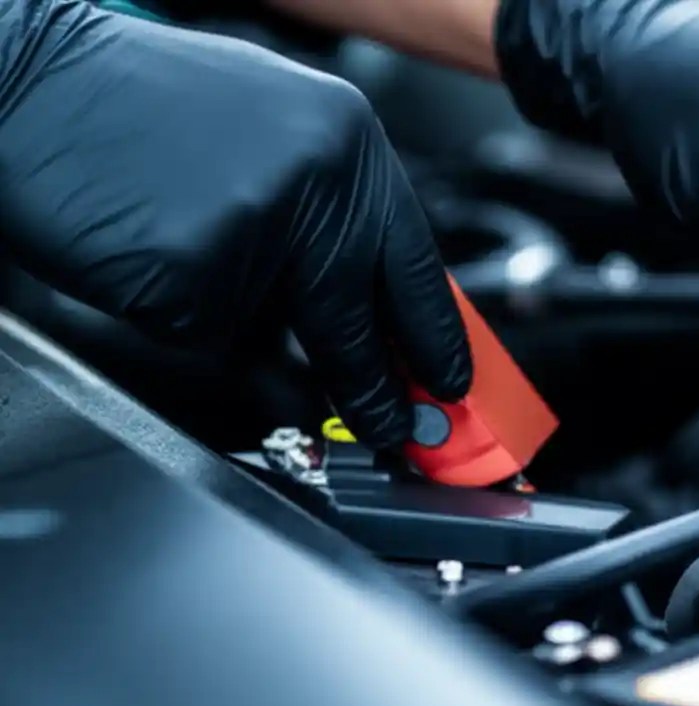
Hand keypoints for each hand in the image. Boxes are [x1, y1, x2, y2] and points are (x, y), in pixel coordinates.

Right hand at [0, 1, 470, 448]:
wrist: (32, 82)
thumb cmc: (138, 104)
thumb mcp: (269, 132)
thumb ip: (327, 213)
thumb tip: (371, 302)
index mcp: (348, 139)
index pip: (416, 264)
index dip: (435, 333)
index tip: (453, 380)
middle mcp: (320, 179)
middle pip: (360, 318)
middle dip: (374, 384)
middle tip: (394, 426)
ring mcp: (261, 229)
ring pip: (268, 329)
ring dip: (231, 313)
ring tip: (190, 252)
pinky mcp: (197, 273)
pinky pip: (204, 330)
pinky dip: (175, 305)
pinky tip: (146, 244)